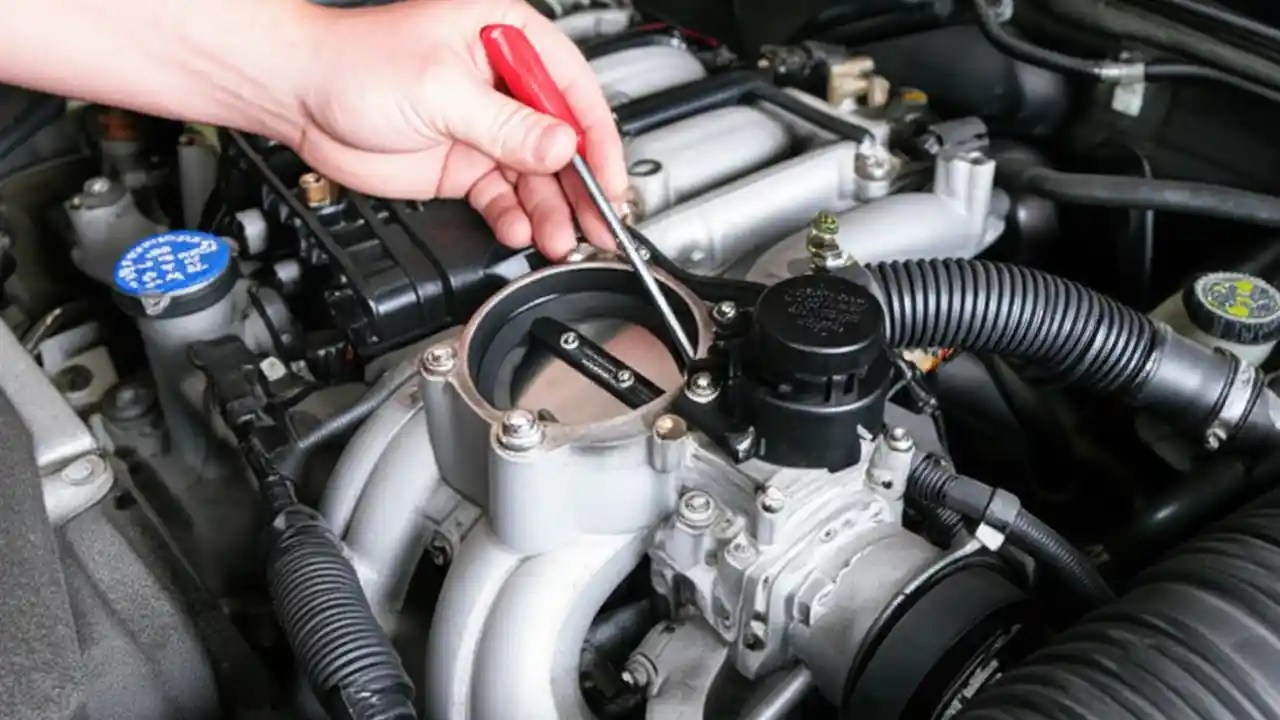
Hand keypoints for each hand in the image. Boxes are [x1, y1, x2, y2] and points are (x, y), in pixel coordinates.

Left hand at [294, 0, 626, 258]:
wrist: (299, 98)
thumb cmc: (354, 64)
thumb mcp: (440, 90)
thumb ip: (505, 125)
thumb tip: (560, 148)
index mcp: (507, 38)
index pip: (573, 90)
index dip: (596, 138)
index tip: (610, 179)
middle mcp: (505, 84)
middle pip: (563, 141)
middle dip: (582, 186)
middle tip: (599, 225)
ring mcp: (487, 127)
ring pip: (537, 176)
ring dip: (551, 211)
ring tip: (561, 239)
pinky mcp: (466, 163)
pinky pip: (504, 196)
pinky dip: (515, 217)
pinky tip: (521, 231)